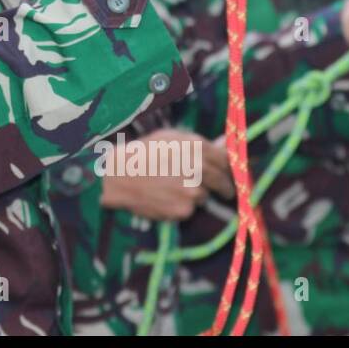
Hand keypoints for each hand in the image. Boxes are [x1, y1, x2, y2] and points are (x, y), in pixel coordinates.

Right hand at [99, 129, 227, 220]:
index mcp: (197, 147)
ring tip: (173, 188)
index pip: (227, 160)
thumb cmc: (143, 152)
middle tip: (223, 191)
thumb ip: (200, 143)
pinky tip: (165, 198)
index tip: (229, 174)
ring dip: (196, 195)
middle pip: (223, 181)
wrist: (119, 175)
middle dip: (224, 187)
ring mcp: (193, 190)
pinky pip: (189, 209)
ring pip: (205, 196)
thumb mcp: (171, 138)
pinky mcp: (184, 209)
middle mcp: (199, 168)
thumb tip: (226, 144)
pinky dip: (181, 206)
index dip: (230, 168)